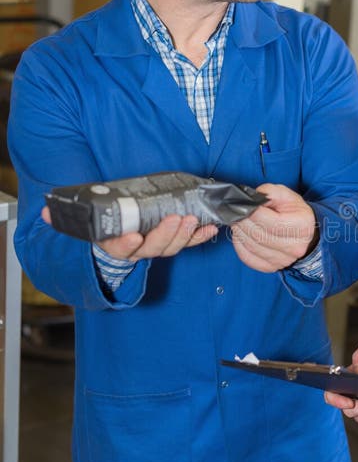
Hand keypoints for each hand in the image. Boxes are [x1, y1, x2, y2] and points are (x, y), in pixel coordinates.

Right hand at [42, 206, 217, 259]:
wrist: (107, 241)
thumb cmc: (97, 227)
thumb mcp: (77, 220)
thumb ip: (61, 216)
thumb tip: (43, 211)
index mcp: (111, 246)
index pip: (118, 250)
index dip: (126, 244)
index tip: (134, 237)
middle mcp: (133, 251)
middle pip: (150, 249)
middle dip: (165, 235)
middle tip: (176, 219)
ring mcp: (152, 248)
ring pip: (169, 247)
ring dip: (184, 235)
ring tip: (193, 220)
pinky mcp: (169, 243)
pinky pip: (185, 244)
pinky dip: (198, 237)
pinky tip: (210, 228)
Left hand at [230, 183, 317, 272]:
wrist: (302, 232)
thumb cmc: (293, 212)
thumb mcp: (287, 195)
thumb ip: (270, 193)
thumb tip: (251, 199)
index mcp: (302, 226)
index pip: (273, 223)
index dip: (254, 213)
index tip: (244, 205)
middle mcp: (295, 247)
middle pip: (260, 236)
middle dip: (243, 222)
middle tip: (235, 212)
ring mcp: (283, 260)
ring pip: (252, 247)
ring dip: (239, 232)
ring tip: (237, 221)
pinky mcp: (272, 267)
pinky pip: (249, 258)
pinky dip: (239, 246)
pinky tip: (239, 235)